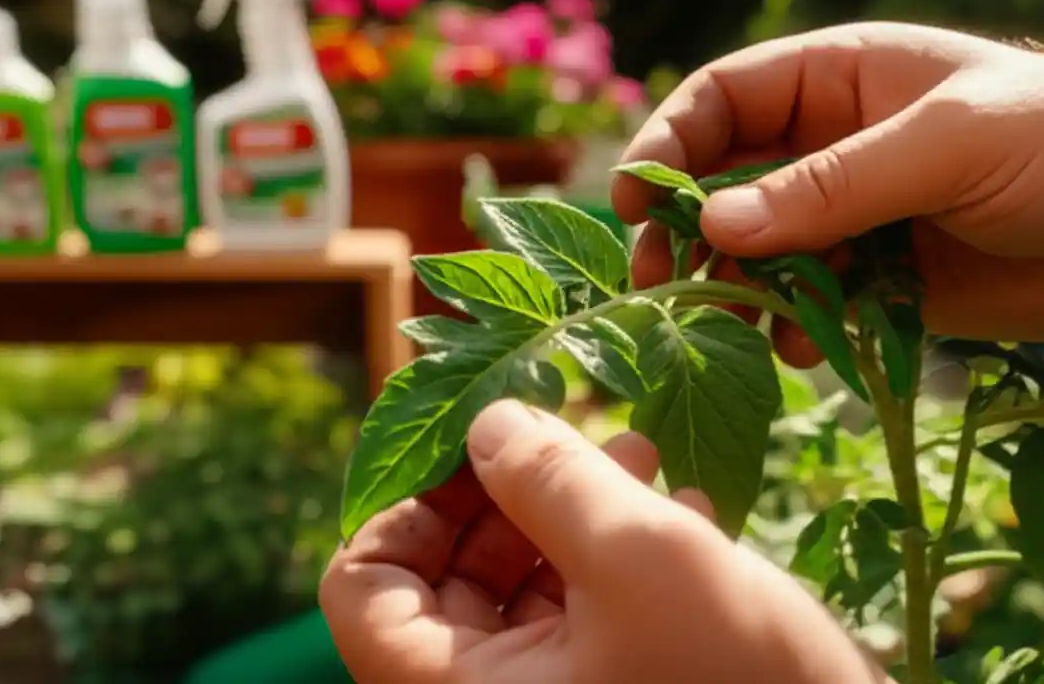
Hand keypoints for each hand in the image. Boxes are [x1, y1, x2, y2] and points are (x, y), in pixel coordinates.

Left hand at [320, 400, 885, 683]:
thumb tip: (487, 420)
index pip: (361, 588)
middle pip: (443, 582)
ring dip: (570, 515)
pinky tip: (681, 515)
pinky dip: (613, 562)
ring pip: (520, 595)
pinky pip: (579, 624)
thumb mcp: (642, 558)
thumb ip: (550, 477)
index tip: (479, 442)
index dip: (407, 501)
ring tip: (641, 457)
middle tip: (574, 435)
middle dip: (509, 494)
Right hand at [614, 22, 1043, 355]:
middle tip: (658, 285)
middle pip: (722, 183)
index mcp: (840, 81)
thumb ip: (831, 186)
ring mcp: (853, 218)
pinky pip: (806, 305)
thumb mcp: (948, 146)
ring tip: (726, 329)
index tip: (633, 203)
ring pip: (757, 254)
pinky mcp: (878, 283)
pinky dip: (789, 329)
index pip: (723, 100)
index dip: (669, 145)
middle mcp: (832, 146)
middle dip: (682, 232)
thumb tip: (715, 229)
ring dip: (731, 291)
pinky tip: (799, 350)